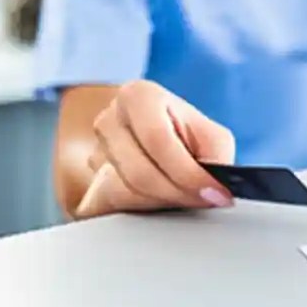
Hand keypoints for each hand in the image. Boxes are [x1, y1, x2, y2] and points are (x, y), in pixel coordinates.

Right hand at [75, 81, 235, 218]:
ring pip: (125, 193)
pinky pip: (112, 209)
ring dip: (161, 203)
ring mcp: (94, 152)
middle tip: (202, 200)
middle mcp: (108, 119)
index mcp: (137, 95)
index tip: (213, 193)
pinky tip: (160, 202)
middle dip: (177, 193)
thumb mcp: (212, 137)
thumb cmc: (185, 137)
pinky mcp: (89, 187)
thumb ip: (217, 156)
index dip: (187, 172)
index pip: (157, 139)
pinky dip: (142, 211)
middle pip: (139, 173)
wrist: (158, 147)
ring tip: (182, 195)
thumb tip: (217, 188)